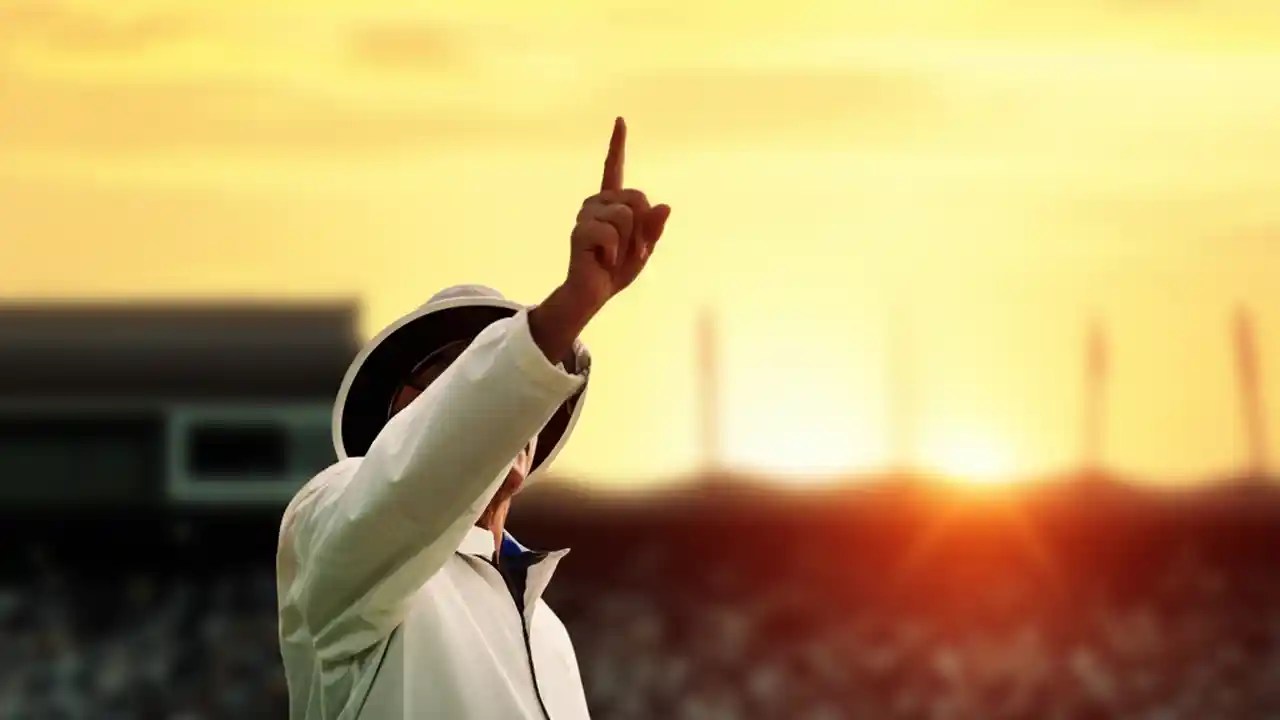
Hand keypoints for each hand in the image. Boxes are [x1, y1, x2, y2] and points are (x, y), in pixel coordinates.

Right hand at [563, 117, 671, 310]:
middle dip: (642, 227)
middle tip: (629, 249)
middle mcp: (597, 204)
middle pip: (637, 197)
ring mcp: (586, 216)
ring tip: (614, 256)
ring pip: (626, 215)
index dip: (617, 145)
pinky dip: (615, 252)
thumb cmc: (617, 269)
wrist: (593, 294)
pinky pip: (611, 233)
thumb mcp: (644, 249)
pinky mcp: (580, 232)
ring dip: (629, 242)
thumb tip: (665, 206)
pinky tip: (605, 261)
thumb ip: (654, 228)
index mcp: (612, 204)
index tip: (619, 120)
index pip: (614, 169)